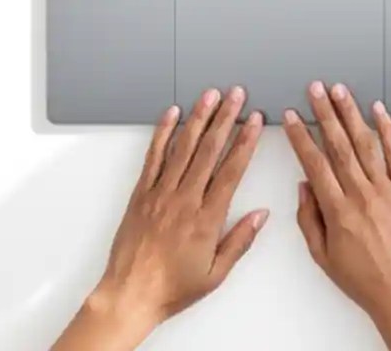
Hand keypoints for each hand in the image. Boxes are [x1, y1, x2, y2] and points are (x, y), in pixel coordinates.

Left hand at [53, 88, 266, 350]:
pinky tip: (171, 115)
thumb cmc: (171, 287)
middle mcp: (183, 201)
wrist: (129, 295)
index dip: (245, 141)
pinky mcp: (141, 194)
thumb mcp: (216, 273)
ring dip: (198, 118)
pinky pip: (153, 158)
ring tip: (209, 96)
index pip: (231, 170)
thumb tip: (261, 215)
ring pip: (182, 148)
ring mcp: (159, 194)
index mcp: (206, 219)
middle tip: (236, 95)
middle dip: (225, 118)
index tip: (255, 121)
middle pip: (208, 150)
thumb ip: (240, 240)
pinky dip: (162, 134)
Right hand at [284, 81, 390, 350]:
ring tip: (340, 91)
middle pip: (339, 145)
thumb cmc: (362, 279)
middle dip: (325, 113)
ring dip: (351, 114)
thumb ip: (309, 218)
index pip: (314, 163)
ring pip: (366, 144)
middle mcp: (362, 195)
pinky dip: (388, 131)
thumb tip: (304, 185)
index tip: (293, 116)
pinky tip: (379, 111)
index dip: (302, 136)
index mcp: (337, 210)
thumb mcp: (322, 255)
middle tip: (315, 89)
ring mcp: (388, 191)